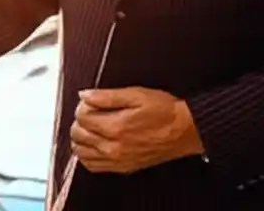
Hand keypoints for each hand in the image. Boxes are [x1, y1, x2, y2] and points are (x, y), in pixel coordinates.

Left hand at [69, 86, 203, 174]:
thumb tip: (85, 95)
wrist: (185, 130)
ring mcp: (118, 160)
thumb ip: (106, 96)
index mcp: (116, 127)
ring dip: (80, 138)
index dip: (83, 106)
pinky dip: (87, 155)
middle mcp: (114, 147)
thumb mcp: (136, 95)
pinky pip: (93, 166)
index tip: (90, 102)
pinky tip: (94, 144)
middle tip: (90, 113)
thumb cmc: (164, 111)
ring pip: (81, 152)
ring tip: (91, 128)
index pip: (81, 117)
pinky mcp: (123, 168)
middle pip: (78, 135)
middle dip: (80, 121)